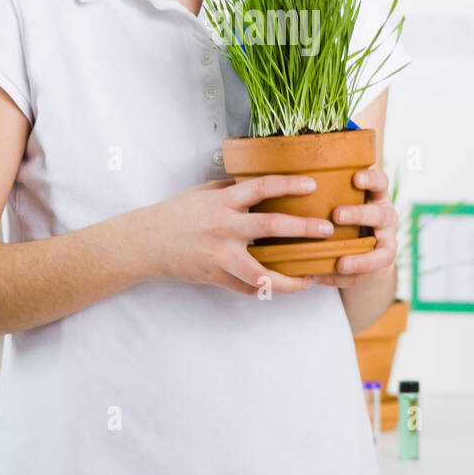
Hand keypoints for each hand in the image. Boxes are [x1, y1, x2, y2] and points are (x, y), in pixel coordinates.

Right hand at [147, 175, 336, 295]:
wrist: (146, 242)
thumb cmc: (177, 213)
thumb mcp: (204, 193)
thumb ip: (232, 190)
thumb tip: (262, 186)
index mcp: (223, 202)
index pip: (262, 187)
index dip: (289, 185)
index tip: (312, 186)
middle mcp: (224, 227)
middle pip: (271, 227)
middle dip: (303, 228)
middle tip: (327, 230)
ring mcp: (221, 256)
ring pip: (262, 272)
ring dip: (290, 277)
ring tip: (311, 277)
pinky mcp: (217, 276)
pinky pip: (247, 288)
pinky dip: (267, 288)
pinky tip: (284, 286)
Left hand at [306, 166, 397, 288]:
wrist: (363, 251)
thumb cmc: (342, 219)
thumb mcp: (338, 202)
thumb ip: (322, 196)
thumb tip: (279, 185)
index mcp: (374, 197)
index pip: (380, 183)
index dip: (370, 179)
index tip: (354, 177)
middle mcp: (385, 217)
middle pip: (380, 214)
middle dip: (359, 214)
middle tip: (337, 215)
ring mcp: (386, 241)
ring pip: (382, 250)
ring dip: (360, 257)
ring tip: (341, 263)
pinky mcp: (381, 264)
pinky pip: (369, 273)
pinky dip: (349, 276)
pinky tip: (329, 277)